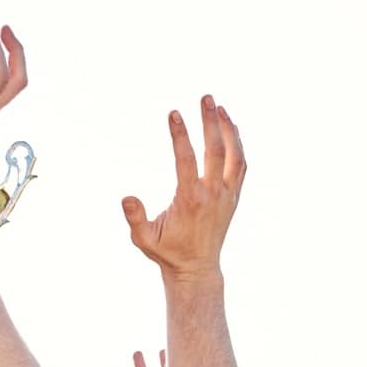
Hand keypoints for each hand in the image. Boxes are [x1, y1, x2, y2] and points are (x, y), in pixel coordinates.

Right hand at [122, 96, 245, 280]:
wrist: (196, 268)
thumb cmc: (167, 252)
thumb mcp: (143, 239)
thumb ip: (135, 218)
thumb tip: (126, 197)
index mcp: (190, 200)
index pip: (187, 159)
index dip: (180, 135)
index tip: (174, 113)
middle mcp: (212, 194)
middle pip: (216, 149)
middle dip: (210, 121)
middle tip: (206, 97)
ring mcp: (227, 195)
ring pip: (235, 155)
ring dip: (229, 129)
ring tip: (219, 107)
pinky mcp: (233, 197)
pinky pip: (240, 165)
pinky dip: (238, 144)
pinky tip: (230, 129)